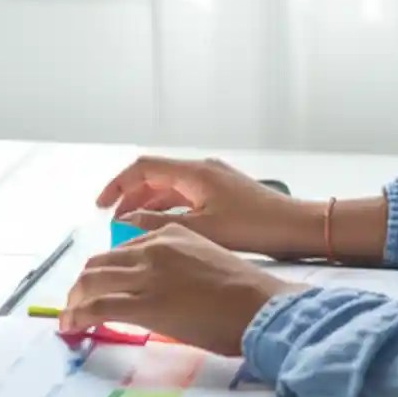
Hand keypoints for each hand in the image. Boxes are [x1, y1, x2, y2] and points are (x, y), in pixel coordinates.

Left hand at [61, 224, 307, 355]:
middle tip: (76, 304)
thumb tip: (159, 289)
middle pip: (99, 263)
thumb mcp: (206, 261)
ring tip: (70, 318)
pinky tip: (73, 327)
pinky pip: (98, 307)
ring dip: (74, 302)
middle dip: (81, 286)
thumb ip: (176, 267)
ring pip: (91, 283)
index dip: (103, 271)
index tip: (97, 287)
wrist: (262, 306)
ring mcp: (148, 275)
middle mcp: (153, 248)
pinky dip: (79, 316)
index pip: (120, 249)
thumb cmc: (245, 293)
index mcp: (169, 234)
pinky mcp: (145, 303)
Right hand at [96, 155, 324, 258]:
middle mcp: (202, 170)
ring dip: (148, 204)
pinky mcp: (223, 193)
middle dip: (130, 196)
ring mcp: (213, 180)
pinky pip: (185, 196)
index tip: (101, 206)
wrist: (297, 227)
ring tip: (131, 228)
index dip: (117, 184)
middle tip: (112, 221)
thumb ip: (159, 224)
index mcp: (194, 172)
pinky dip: (168, 209)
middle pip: (154, 176)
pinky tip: (161, 229)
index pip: (143, 167)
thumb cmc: (253, 227)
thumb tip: (127, 221)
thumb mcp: (201, 229)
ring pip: (169, 188)